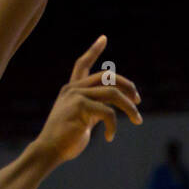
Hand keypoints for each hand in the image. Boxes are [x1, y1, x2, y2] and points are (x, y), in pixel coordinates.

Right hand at [34, 36, 142, 164]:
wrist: (50, 150)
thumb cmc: (68, 138)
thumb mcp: (85, 118)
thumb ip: (97, 106)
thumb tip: (117, 102)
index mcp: (72, 89)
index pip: (82, 64)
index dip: (93, 50)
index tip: (103, 38)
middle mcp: (73, 88)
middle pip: (108, 76)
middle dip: (127, 86)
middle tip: (139, 100)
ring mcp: (75, 96)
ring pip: (113, 93)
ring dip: (129, 107)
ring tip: (137, 120)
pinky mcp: (79, 106)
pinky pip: (108, 112)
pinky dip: (114, 125)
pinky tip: (110, 137)